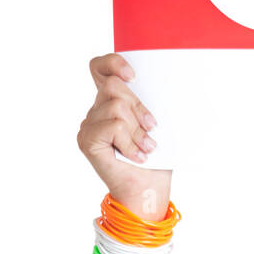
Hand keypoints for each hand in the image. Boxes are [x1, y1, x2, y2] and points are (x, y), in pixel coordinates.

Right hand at [77, 54, 171, 217]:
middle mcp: (96, 111)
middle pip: (113, 87)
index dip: (113, 63)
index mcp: (111, 102)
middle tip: (152, 129)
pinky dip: (130, 141)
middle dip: (139, 107)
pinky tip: (137, 156)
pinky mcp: (87, 141)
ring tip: (146, 148)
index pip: (100, 68)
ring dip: (137, 130)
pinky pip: (114, 126)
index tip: (134, 77)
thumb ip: (149, 101)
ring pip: (116, 107)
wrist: (148, 191)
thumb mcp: (156, 123)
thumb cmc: (156, 159)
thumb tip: (166, 82)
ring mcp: (89, 125)